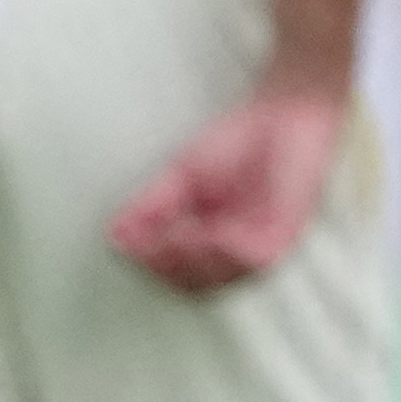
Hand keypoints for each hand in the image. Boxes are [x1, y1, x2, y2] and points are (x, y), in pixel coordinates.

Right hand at [107, 80, 347, 292]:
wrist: (281, 115)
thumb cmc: (238, 145)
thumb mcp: (181, 178)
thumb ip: (150, 208)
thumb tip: (114, 235)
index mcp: (216, 245)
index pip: (179, 277)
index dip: (151, 267)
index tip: (128, 245)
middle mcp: (240, 254)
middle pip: (196, 286)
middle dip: (167, 268)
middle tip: (153, 240)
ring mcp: (263, 246)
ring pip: (222, 278)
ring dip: (193, 259)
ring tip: (178, 233)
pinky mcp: (286, 234)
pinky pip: (253, 259)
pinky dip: (224, 250)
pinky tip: (210, 232)